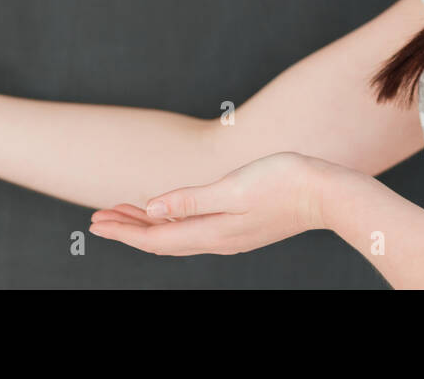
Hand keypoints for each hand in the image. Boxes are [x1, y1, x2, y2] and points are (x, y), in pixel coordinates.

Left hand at [88, 151, 333, 255]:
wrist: (327, 193)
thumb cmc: (283, 183)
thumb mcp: (231, 188)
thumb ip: (190, 200)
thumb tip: (152, 209)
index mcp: (212, 232)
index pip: (156, 238)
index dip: (123, 231)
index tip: (95, 222)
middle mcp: (218, 238)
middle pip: (162, 239)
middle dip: (128, 229)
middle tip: (97, 218)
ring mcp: (231, 233)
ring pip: (177, 234)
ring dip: (148, 224)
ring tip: (123, 212)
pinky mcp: (241, 223)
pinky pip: (194, 228)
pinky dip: (172, 220)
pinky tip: (168, 212)